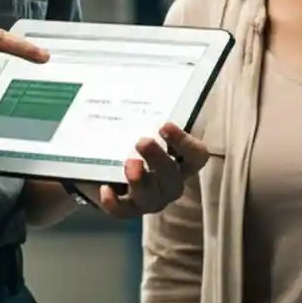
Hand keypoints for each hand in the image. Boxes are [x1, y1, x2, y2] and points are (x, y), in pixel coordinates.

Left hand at [78, 123, 209, 218]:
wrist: (106, 166)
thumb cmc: (134, 140)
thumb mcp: (143, 127)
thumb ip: (147, 118)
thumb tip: (141, 90)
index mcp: (182, 161)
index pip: (196, 156)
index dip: (184, 142)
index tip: (164, 125)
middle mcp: (171, 183)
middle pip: (173, 178)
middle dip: (158, 160)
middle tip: (142, 142)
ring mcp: (152, 199)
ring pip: (152, 198)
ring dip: (140, 181)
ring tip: (128, 164)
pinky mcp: (130, 208)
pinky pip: (125, 212)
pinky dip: (115, 203)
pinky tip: (105, 189)